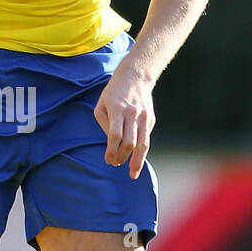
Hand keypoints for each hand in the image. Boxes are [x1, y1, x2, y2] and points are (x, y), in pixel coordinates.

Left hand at [93, 59, 155, 178]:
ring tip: (133, 173)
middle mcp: (132, 114)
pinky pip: (145, 138)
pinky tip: (135, 157)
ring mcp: (144, 117)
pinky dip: (140, 150)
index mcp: (117, 110)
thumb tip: (112, 145)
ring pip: (143, 144)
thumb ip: (104, 125)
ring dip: (137, 161)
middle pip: (130, 142)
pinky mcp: (150, 119)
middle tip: (116, 164)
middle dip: (122, 157)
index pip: (115, 135)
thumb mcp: (101, 105)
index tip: (108, 160)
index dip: (111, 151)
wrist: (135, 76)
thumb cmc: (113, 93)